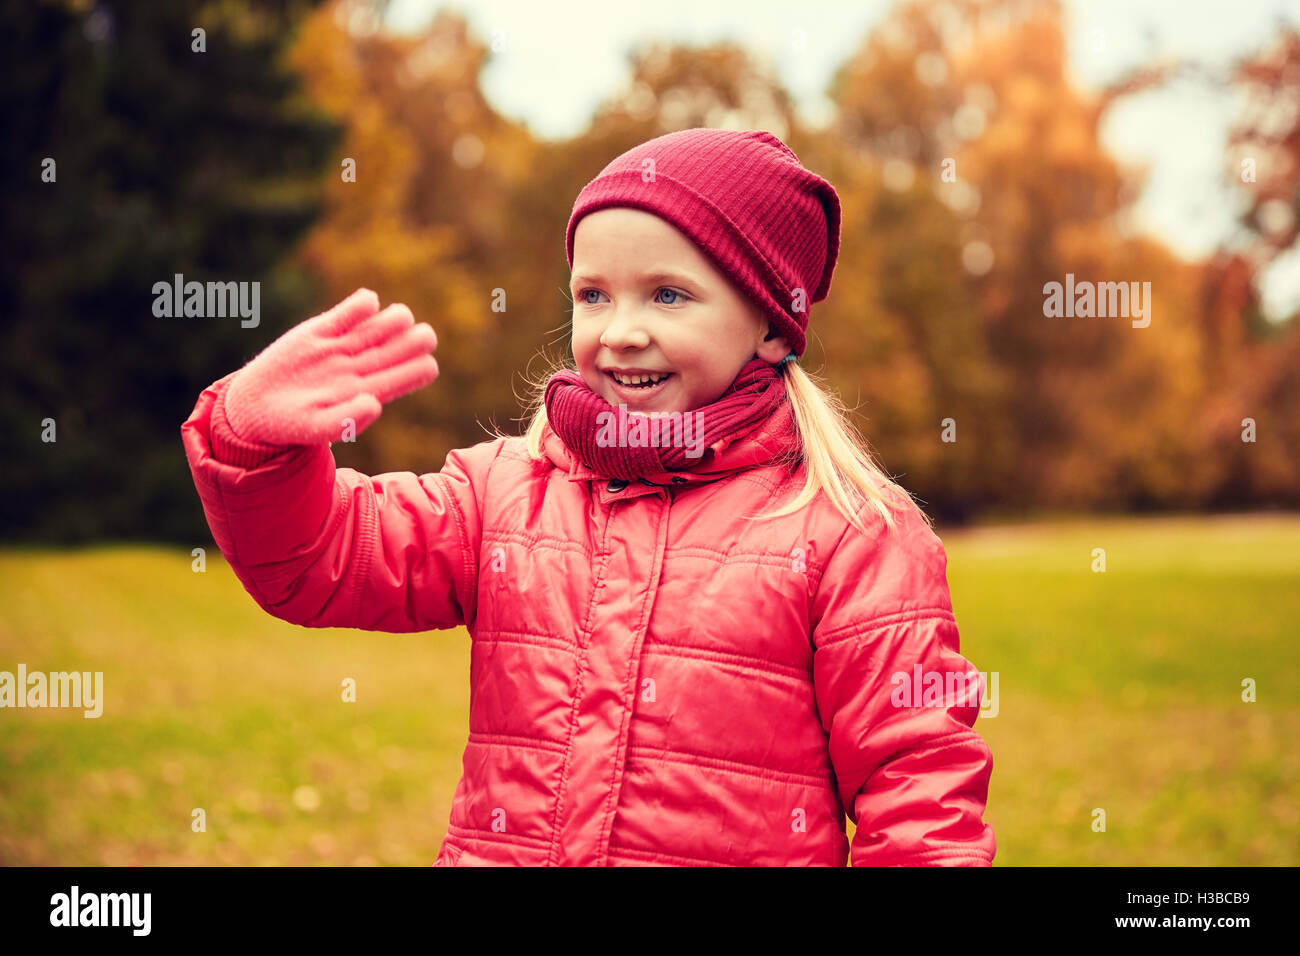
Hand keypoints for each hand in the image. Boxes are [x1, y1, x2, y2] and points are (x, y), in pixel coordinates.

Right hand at [222, 288, 438, 445]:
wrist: (255, 406)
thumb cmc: (291, 424)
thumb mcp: (317, 428)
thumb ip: (348, 419)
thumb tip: (375, 403)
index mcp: (368, 391)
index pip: (408, 376)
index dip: (421, 368)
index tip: (426, 364)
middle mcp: (360, 367)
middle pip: (401, 347)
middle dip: (416, 340)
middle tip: (423, 336)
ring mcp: (342, 346)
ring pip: (382, 326)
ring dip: (395, 319)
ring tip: (397, 319)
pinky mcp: (321, 329)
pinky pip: (351, 310)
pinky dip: (362, 305)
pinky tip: (365, 307)